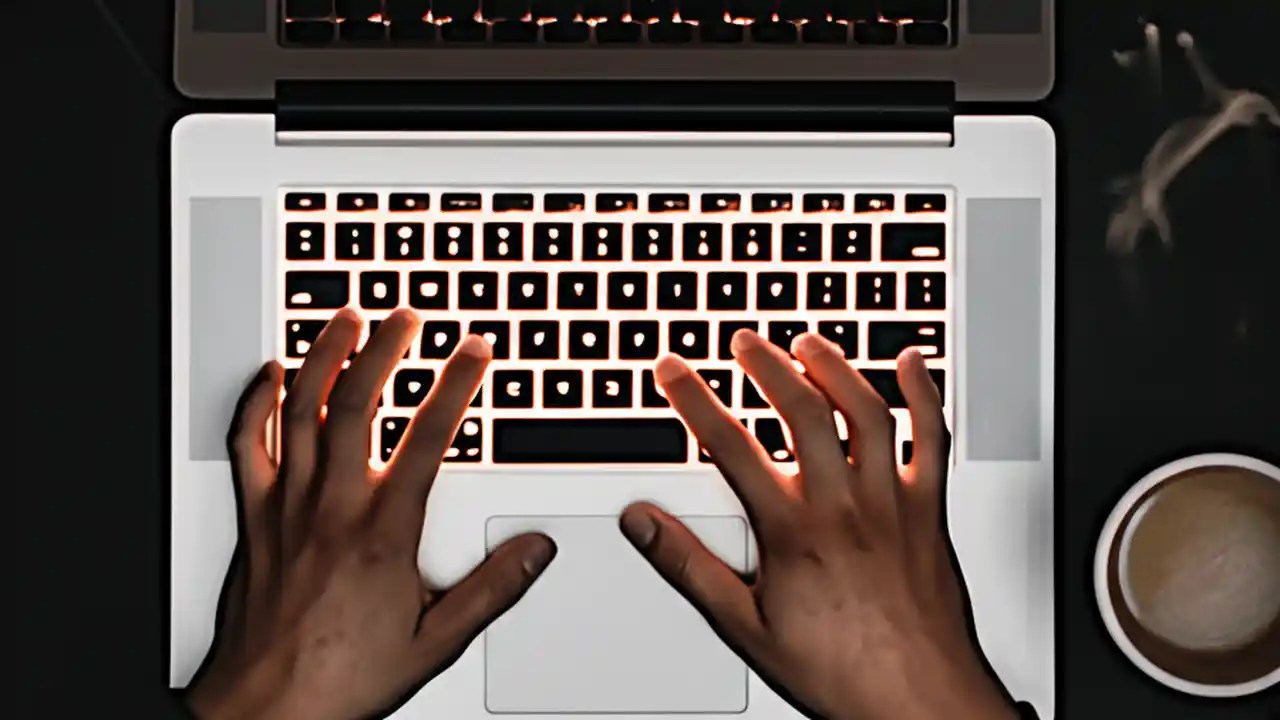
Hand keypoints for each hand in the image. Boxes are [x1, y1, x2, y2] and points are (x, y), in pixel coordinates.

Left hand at [185, 309, 555, 719]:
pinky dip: (256, 403)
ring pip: (300, 413)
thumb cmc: (342, 678)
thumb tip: (535, 550)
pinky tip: (270, 375)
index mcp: (383, 535)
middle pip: (355, 406)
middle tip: (405, 316)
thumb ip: (491, 590)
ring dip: (324, 358)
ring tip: (345, 320)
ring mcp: (286, 508)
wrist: (266, 710)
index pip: (427, 440)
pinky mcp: (252, 518)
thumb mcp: (436, 643)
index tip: (473, 351)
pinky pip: (248, 446)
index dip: (455, 386)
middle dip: (384, 350)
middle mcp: (332, 510)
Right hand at [620, 330, 1017, 719]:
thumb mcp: (744, 625)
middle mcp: (843, 504)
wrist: (919, 699)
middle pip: (801, 410)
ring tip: (807, 343)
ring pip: (865, 411)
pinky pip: (933, 437)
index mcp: (793, 530)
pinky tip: (911, 362)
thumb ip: (688, 566)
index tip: (673, 372)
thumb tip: (642, 523)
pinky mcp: (928, 507)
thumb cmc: (839, 670)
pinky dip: (924, 393)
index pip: (729, 446)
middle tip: (744, 342)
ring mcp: (891, 500)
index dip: (693, 400)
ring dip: (834, 367)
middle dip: (766, 365)